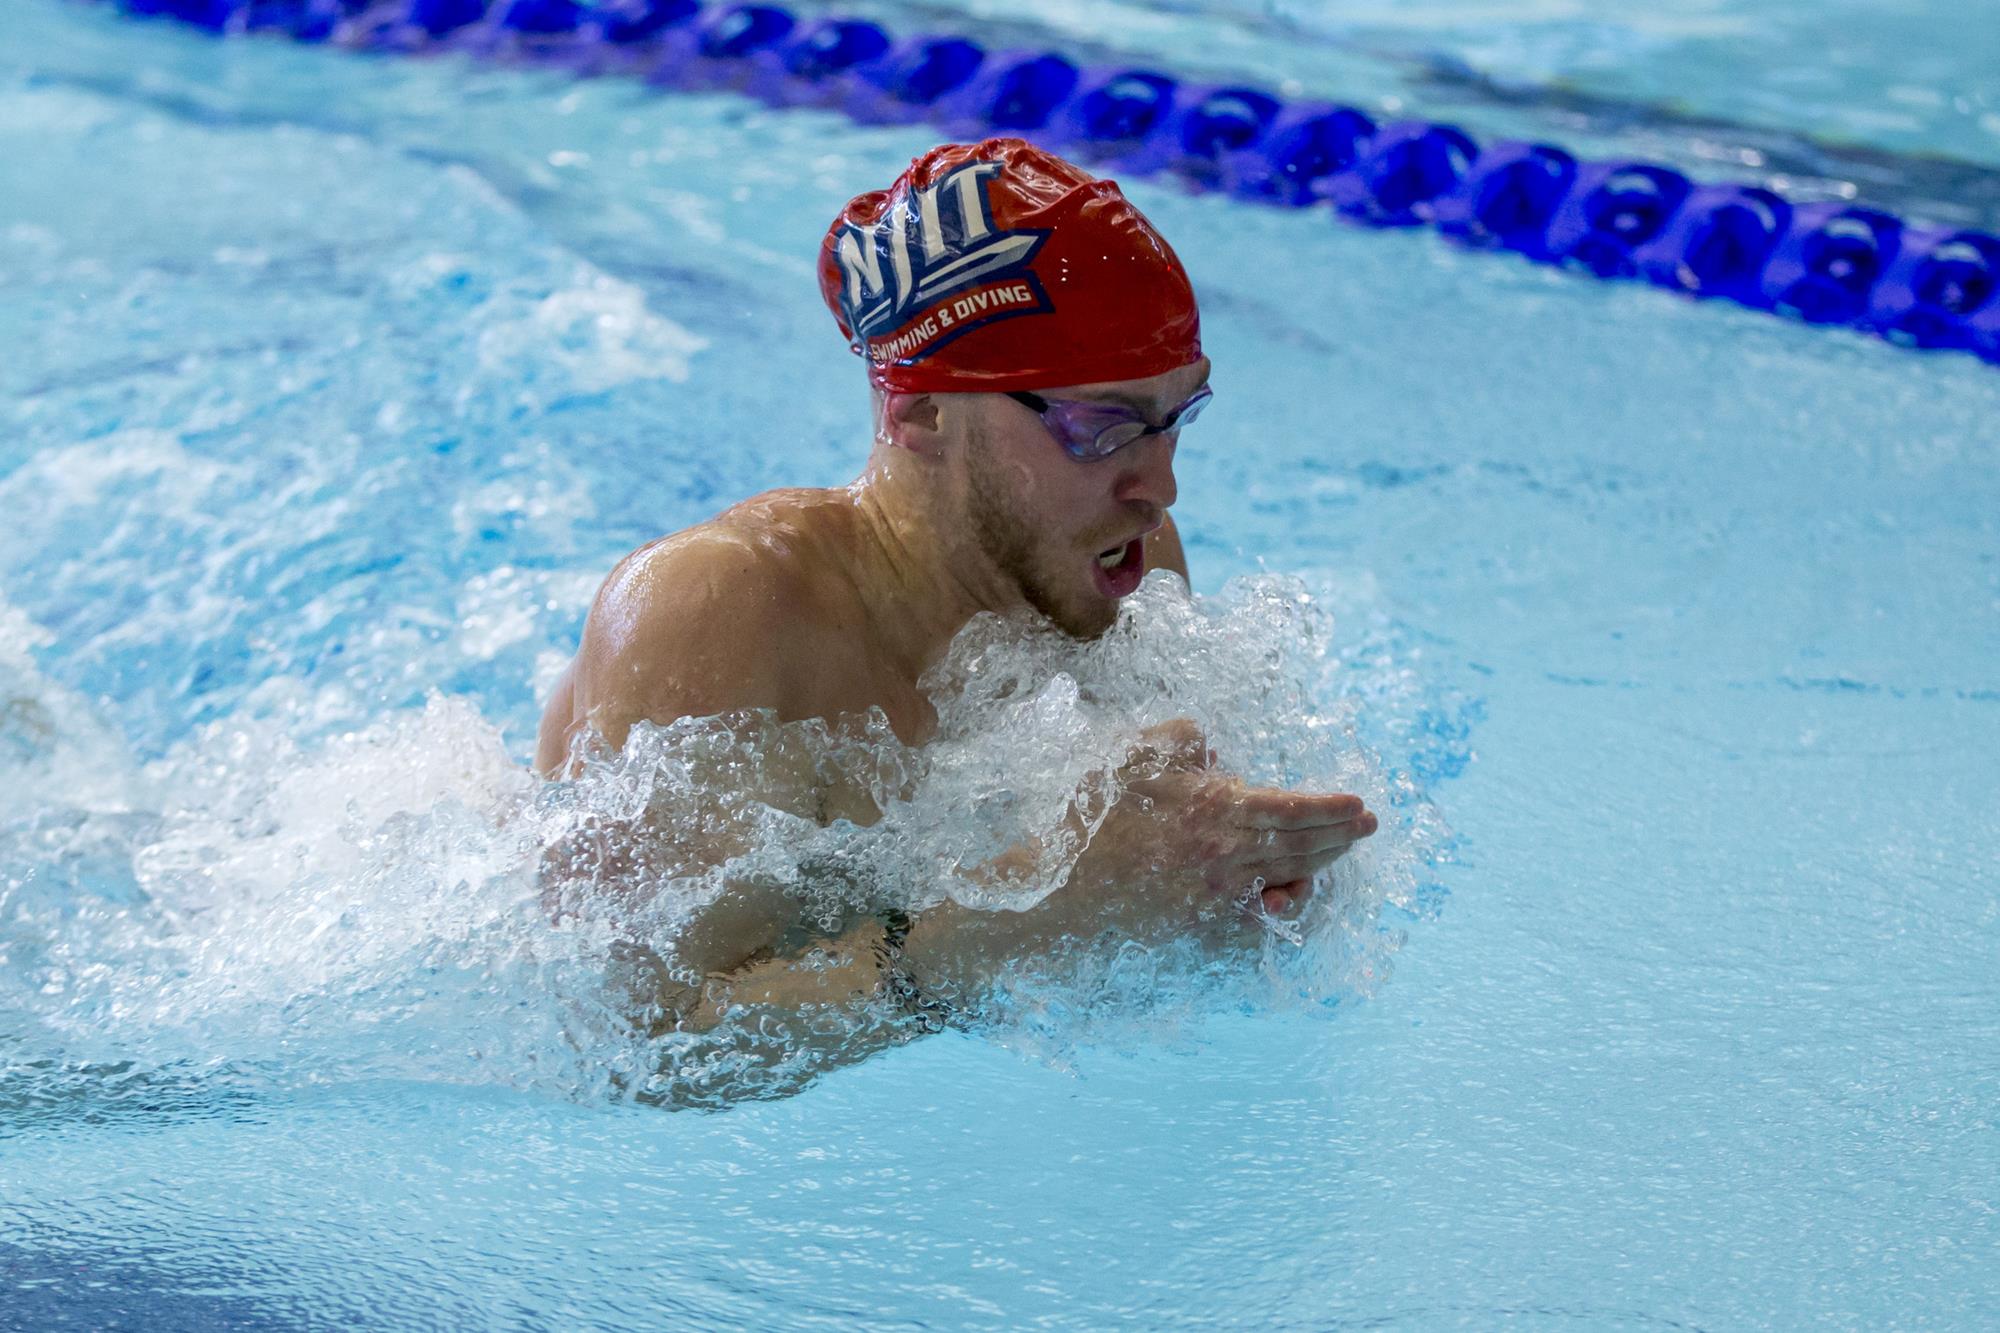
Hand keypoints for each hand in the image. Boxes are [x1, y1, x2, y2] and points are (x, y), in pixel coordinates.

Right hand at [1075, 719, 1379, 931]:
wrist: (1058, 890)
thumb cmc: (1089, 819)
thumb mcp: (1129, 758)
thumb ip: (1177, 738)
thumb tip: (1213, 748)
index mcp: (1211, 807)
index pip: (1289, 807)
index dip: (1330, 807)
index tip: (1359, 802)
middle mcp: (1223, 852)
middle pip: (1299, 845)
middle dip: (1340, 836)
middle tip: (1367, 826)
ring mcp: (1214, 891)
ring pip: (1284, 876)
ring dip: (1321, 863)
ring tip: (1339, 851)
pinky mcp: (1201, 917)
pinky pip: (1256, 906)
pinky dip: (1281, 896)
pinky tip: (1293, 888)